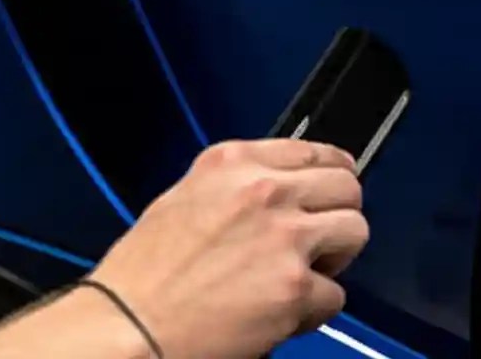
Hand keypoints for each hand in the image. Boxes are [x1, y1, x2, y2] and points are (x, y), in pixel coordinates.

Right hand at [88, 139, 367, 358]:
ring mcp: (285, 237)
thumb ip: (237, 189)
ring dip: (335, 258)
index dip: (332, 172)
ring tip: (300, 275)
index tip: (337, 182)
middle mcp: (264, 192)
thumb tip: (283, 190)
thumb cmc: (142, 280)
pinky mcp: (295, 285)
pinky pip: (336, 294)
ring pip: (355, 231)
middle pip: (347, 186)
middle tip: (317, 241)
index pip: (313, 151)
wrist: (125, 329)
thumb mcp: (183, 201)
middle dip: (338, 214)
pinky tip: (281, 313)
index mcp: (232, 165)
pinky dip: (313, 309)